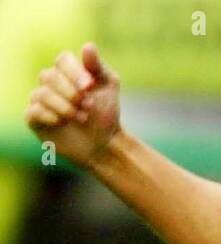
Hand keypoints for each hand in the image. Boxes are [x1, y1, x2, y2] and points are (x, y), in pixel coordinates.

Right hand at [24, 43, 121, 169]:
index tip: (89, 86)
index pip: (62, 60)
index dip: (74, 72)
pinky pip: (33, 111)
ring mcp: (40, 99)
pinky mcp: (34, 118)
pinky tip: (63, 123)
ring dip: (65, 107)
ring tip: (82, 118)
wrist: (104, 141)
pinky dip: (51, 117)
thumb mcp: (108, 86)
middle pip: (50, 76)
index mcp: (67, 70)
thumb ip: (97, 66)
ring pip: (42, 94)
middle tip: (89, 106)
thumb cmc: (106, 111)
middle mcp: (51, 82)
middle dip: (72, 93)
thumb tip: (88, 46)